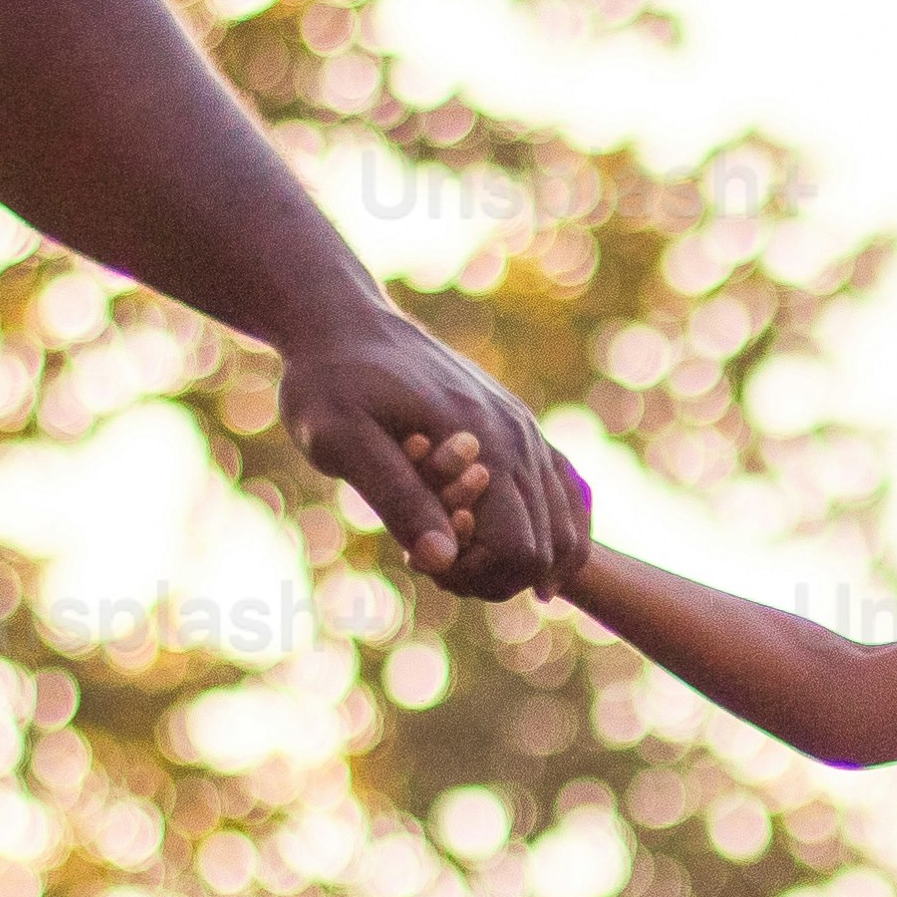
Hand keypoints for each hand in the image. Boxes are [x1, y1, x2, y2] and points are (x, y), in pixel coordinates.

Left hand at [275, 310, 584, 596]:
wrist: (343, 320)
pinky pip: (565, 490)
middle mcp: (519, 437)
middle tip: (432, 558)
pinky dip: (553, 533)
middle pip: (548, 547)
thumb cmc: (330, 382)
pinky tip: (522, 554)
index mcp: (486, 444)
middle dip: (493, 574)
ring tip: (460, 553)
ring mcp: (525, 428)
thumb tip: (442, 561)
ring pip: (566, 523)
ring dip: (519, 558)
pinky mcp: (518, 425)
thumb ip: (396, 498)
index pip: (521, 550)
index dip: (475, 576)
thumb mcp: (342, 441)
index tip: (421, 559)